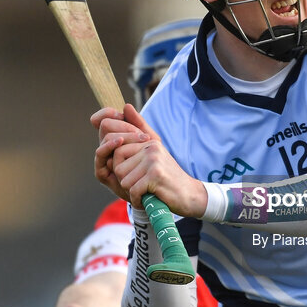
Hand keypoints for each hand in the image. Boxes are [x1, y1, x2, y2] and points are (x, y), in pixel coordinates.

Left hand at [92, 104, 206, 216]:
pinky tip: (148, 199)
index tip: (138, 177)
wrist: (189, 195)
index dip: (123, 170)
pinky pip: (133, 190)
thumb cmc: (168, 178)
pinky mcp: (156, 175)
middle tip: (142, 186)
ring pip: (124, 180)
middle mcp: (151, 148)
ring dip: (133, 192)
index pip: (117, 153)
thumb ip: (139, 131)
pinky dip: (138, 200)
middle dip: (127, 182)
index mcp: (148, 142)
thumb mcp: (153, 154)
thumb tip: (125, 106)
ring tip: (147, 192)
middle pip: (118, 167)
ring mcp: (154, 160)